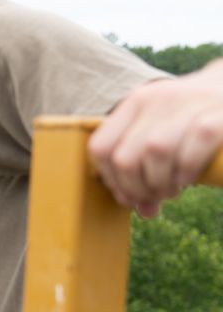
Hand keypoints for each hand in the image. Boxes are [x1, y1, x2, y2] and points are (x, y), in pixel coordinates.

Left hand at [89, 60, 222, 217]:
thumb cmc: (191, 121)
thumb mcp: (161, 134)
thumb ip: (145, 169)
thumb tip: (144, 211)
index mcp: (134, 104)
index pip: (100, 148)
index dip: (110, 180)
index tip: (127, 195)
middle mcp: (156, 100)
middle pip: (125, 158)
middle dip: (137, 188)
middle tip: (155, 196)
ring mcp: (187, 105)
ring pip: (155, 153)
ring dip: (161, 183)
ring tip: (172, 190)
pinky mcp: (216, 118)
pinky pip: (191, 151)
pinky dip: (186, 173)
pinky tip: (188, 179)